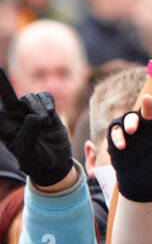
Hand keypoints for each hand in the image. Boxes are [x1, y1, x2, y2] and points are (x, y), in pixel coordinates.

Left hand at [0, 68, 72, 188]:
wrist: (54, 162)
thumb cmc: (36, 161)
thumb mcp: (28, 154)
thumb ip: (27, 136)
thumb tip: (33, 116)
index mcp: (4, 126)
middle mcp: (13, 115)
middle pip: (5, 94)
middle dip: (1, 81)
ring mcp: (29, 110)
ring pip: (30, 98)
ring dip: (39, 109)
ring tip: (45, 123)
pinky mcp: (45, 108)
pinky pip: (44, 96)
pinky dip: (48, 103)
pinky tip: (51, 113)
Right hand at [106, 92, 151, 202]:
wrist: (142, 181)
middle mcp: (148, 125)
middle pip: (148, 112)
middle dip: (148, 105)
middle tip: (148, 98)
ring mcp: (132, 129)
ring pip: (130, 118)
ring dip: (130, 122)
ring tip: (132, 130)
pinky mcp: (119, 136)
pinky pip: (116, 131)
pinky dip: (118, 136)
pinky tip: (122, 146)